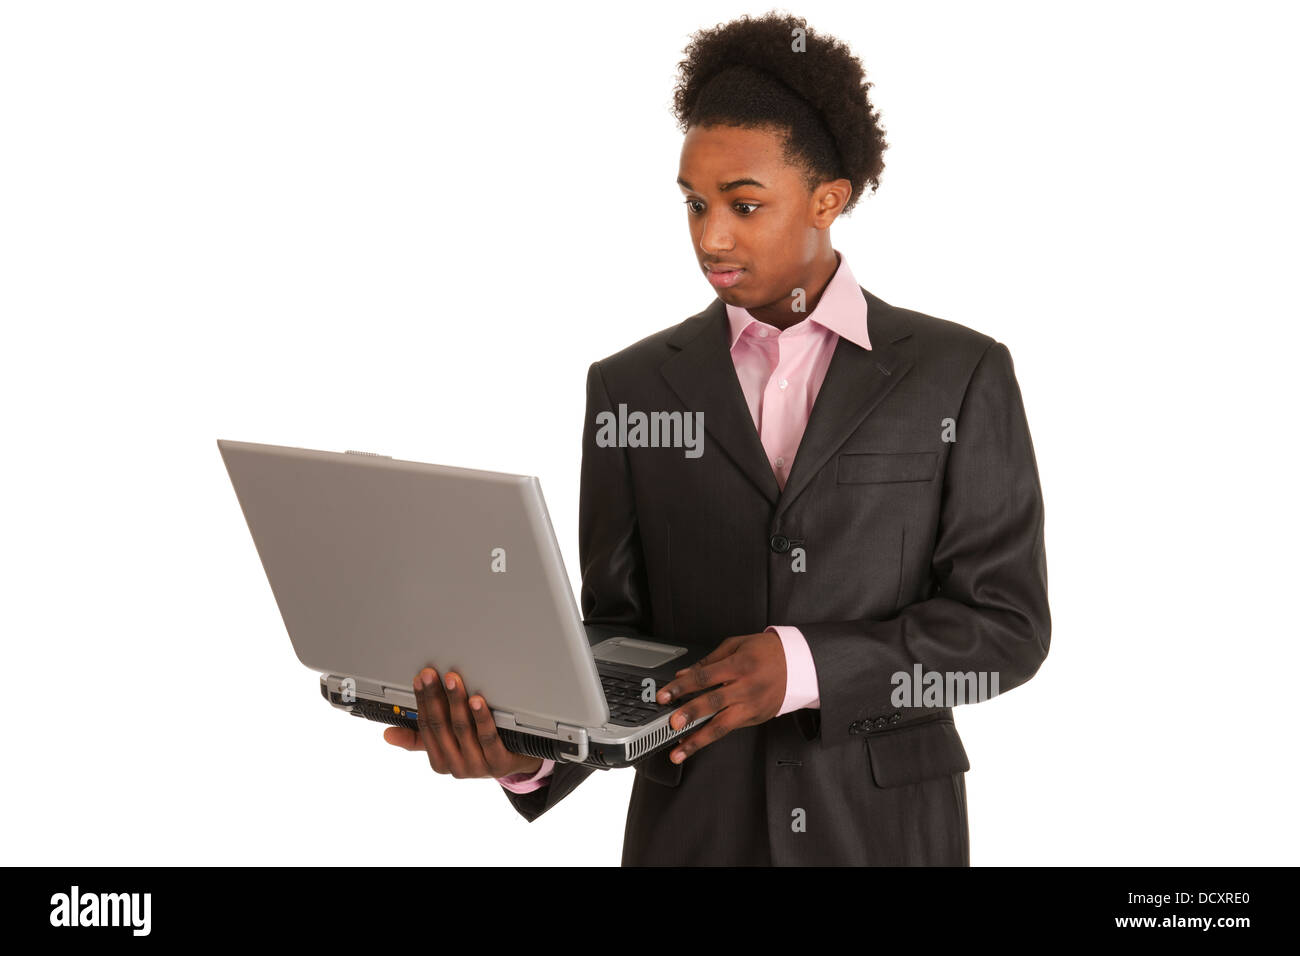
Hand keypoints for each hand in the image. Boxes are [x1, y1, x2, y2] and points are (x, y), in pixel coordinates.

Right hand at [383, 667, 544, 778]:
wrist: (518, 762)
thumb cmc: (481, 748)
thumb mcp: (449, 745)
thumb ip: (419, 739)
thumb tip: (388, 734)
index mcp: (440, 761)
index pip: (424, 727)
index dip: (421, 701)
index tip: (420, 679)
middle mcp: (456, 766)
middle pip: (441, 726)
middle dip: (435, 696)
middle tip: (432, 674)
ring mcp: (478, 766)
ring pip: (462, 729)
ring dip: (455, 701)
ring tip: (452, 680)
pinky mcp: (499, 763)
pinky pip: (487, 737)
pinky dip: (481, 717)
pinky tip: (477, 700)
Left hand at [654, 632, 785, 763]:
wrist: (799, 663)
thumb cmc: (767, 651)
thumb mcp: (736, 645)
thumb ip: (708, 662)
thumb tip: (683, 675)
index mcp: (739, 665)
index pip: (704, 677)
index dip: (682, 687)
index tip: (665, 695)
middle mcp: (746, 687)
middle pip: (713, 702)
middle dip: (690, 714)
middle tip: (672, 724)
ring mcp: (752, 705)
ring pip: (722, 726)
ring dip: (698, 741)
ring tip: (679, 752)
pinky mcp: (756, 718)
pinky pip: (730, 729)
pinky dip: (711, 737)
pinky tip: (695, 743)